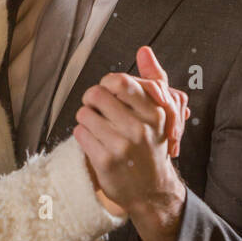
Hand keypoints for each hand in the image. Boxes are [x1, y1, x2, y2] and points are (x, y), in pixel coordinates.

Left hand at [73, 46, 187, 213]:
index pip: (120, 82)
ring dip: (86, 118)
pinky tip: (94, 141)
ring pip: (84, 113)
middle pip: (96, 94)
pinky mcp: (105, 161)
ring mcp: (121, 146)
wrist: (153, 190)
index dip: (107, 83)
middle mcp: (139, 128)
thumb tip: (144, 50)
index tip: (109, 92)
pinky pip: (79, 133)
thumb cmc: (153, 145)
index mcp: (154, 112)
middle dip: (91, 99)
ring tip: (97, 127)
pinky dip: (82, 134)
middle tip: (96, 107)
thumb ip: (154, 79)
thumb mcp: (162, 113)